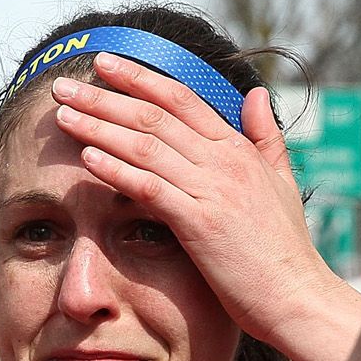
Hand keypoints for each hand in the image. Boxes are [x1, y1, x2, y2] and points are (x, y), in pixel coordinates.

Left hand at [49, 54, 360, 360]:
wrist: (297, 297)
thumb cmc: (286, 250)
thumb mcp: (282, 183)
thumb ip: (266, 137)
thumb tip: (255, 92)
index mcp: (240, 149)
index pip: (182, 99)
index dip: (140, 78)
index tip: (105, 64)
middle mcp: (225, 161)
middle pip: (154, 116)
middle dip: (104, 97)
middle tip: (63, 85)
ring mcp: (213, 190)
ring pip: (146, 146)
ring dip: (99, 127)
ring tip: (63, 114)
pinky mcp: (201, 223)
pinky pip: (150, 188)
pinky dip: (116, 170)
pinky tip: (86, 157)